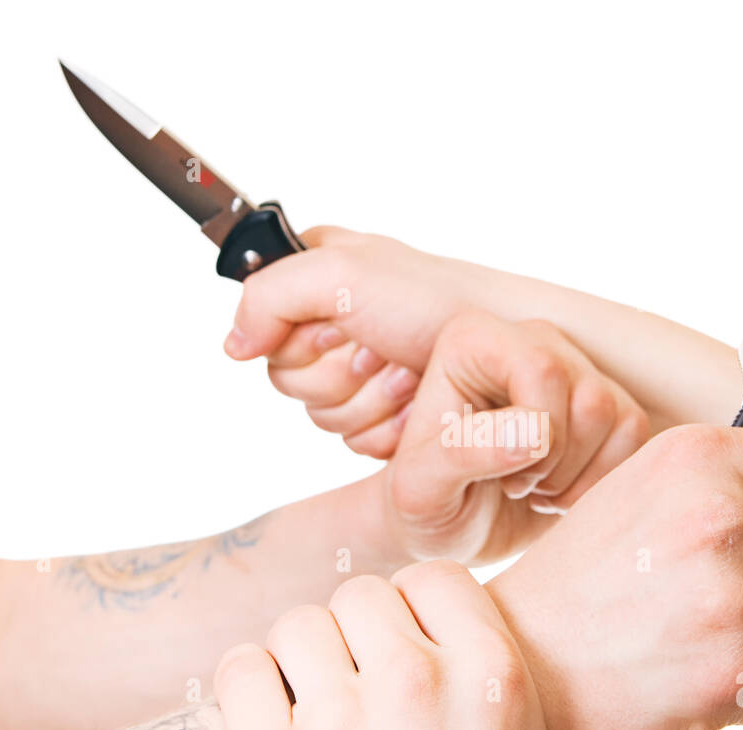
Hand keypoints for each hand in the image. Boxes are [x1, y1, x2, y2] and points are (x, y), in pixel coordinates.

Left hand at [214, 561, 552, 729]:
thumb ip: (496, 692)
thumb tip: (458, 642)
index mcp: (491, 676)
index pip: (431, 579)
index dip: (414, 609)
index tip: (405, 643)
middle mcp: (416, 684)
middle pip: (359, 596)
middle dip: (356, 634)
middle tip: (358, 681)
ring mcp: (339, 721)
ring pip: (298, 625)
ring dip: (302, 659)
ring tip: (314, 704)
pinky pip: (241, 670)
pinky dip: (250, 687)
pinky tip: (270, 717)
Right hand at [226, 228, 545, 456]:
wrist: (510, 345)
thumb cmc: (435, 299)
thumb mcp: (343, 272)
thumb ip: (269, 295)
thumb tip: (233, 347)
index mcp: (318, 281)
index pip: (265, 338)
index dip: (305, 345)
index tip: (345, 329)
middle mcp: (336, 328)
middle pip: (292, 385)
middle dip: (344, 375)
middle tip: (385, 349)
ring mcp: (364, 374)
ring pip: (326, 419)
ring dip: (373, 401)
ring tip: (410, 371)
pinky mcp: (390, 415)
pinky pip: (360, 444)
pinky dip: (394, 428)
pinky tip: (423, 400)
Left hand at [379, 310, 648, 563]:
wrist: (450, 526)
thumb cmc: (425, 505)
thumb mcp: (422, 489)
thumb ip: (466, 453)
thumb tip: (537, 430)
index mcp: (473, 341)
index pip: (542, 370)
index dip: (538, 435)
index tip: (503, 476)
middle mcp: (530, 340)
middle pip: (590, 397)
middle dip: (558, 463)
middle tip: (516, 485)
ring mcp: (573, 367)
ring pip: (620, 418)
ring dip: (580, 475)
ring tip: (534, 487)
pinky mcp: (606, 402)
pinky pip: (638, 437)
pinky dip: (604, 480)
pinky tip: (560, 490)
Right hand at [486, 424, 742, 729]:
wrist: (514, 660)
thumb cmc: (579, 581)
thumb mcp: (641, 493)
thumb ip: (724, 484)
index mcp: (698, 458)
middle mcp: (720, 518)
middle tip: (709, 599)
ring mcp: (728, 598)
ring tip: (689, 638)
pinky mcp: (730, 674)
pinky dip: (736, 697)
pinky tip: (680, 678)